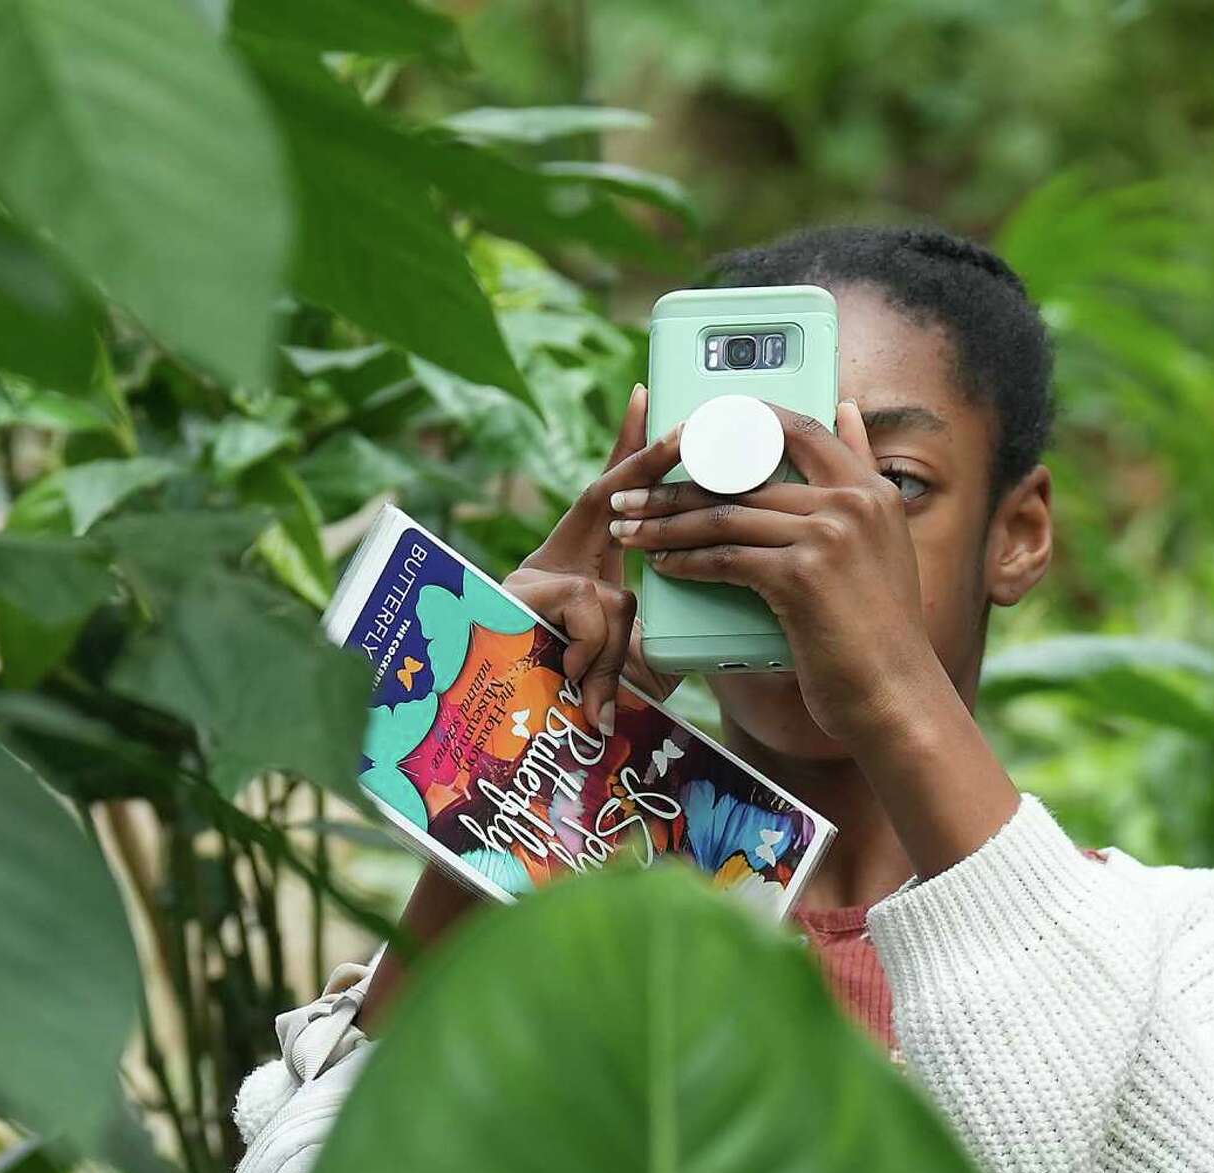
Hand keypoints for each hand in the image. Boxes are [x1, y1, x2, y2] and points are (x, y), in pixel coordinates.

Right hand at [505, 382, 684, 723]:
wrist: (516, 735)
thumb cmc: (581, 697)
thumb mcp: (632, 663)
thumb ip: (655, 634)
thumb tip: (697, 617)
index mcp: (585, 565)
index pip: (615, 496)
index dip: (634, 447)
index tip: (654, 396)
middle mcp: (555, 559)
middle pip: (601, 498)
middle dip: (645, 464)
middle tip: (686, 430)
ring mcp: (532, 576)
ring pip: (604, 582)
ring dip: (616, 635)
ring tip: (598, 682)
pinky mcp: (518, 599)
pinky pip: (586, 609)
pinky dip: (595, 648)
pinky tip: (579, 680)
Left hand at [606, 400, 953, 746]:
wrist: (896, 695)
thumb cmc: (882, 631)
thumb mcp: (885, 540)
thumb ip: (862, 479)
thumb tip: (846, 407)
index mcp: (871, 489)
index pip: (798, 428)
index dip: (738, 419)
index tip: (690, 431)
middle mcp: (852, 503)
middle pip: (743, 476)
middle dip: (674, 485)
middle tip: (630, 494)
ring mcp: (828, 536)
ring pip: (725, 515)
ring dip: (665, 524)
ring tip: (629, 530)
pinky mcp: (801, 576)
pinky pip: (726, 557)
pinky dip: (686, 561)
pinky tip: (661, 567)